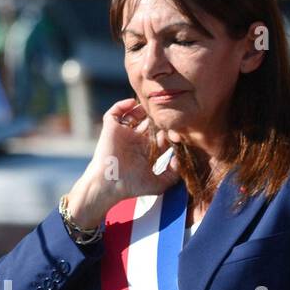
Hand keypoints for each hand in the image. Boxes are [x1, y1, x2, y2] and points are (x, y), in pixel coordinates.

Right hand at [66, 97, 180, 227]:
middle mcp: (134, 140)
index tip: (176, 130)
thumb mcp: (160, 183)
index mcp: (145, 151)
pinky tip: (132, 103)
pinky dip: (121, 105)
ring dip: (141, 109)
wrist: (110, 184)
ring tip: (150, 107)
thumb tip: (179, 158)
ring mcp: (122, 134)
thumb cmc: (132, 186)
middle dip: (157, 118)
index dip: (168, 131)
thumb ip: (174, 173)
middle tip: (165, 115)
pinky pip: (114, 112)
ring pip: (132, 114)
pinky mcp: (111, 129)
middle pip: (147, 122)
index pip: (159, 135)